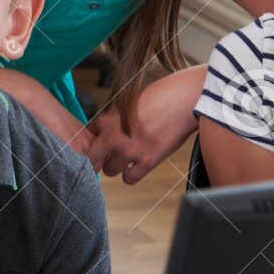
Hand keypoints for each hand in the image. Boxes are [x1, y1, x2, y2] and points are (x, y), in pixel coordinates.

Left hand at [86, 66, 203, 182]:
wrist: (185, 100)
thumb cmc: (161, 95)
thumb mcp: (129, 101)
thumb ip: (115, 116)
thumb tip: (107, 128)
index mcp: (107, 118)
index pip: (88, 135)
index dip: (96, 138)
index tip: (103, 139)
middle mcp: (114, 137)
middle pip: (92, 158)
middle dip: (99, 157)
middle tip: (107, 155)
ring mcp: (130, 151)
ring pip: (109, 171)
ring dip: (115, 166)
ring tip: (126, 159)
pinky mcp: (147, 161)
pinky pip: (129, 179)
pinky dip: (130, 175)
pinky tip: (136, 167)